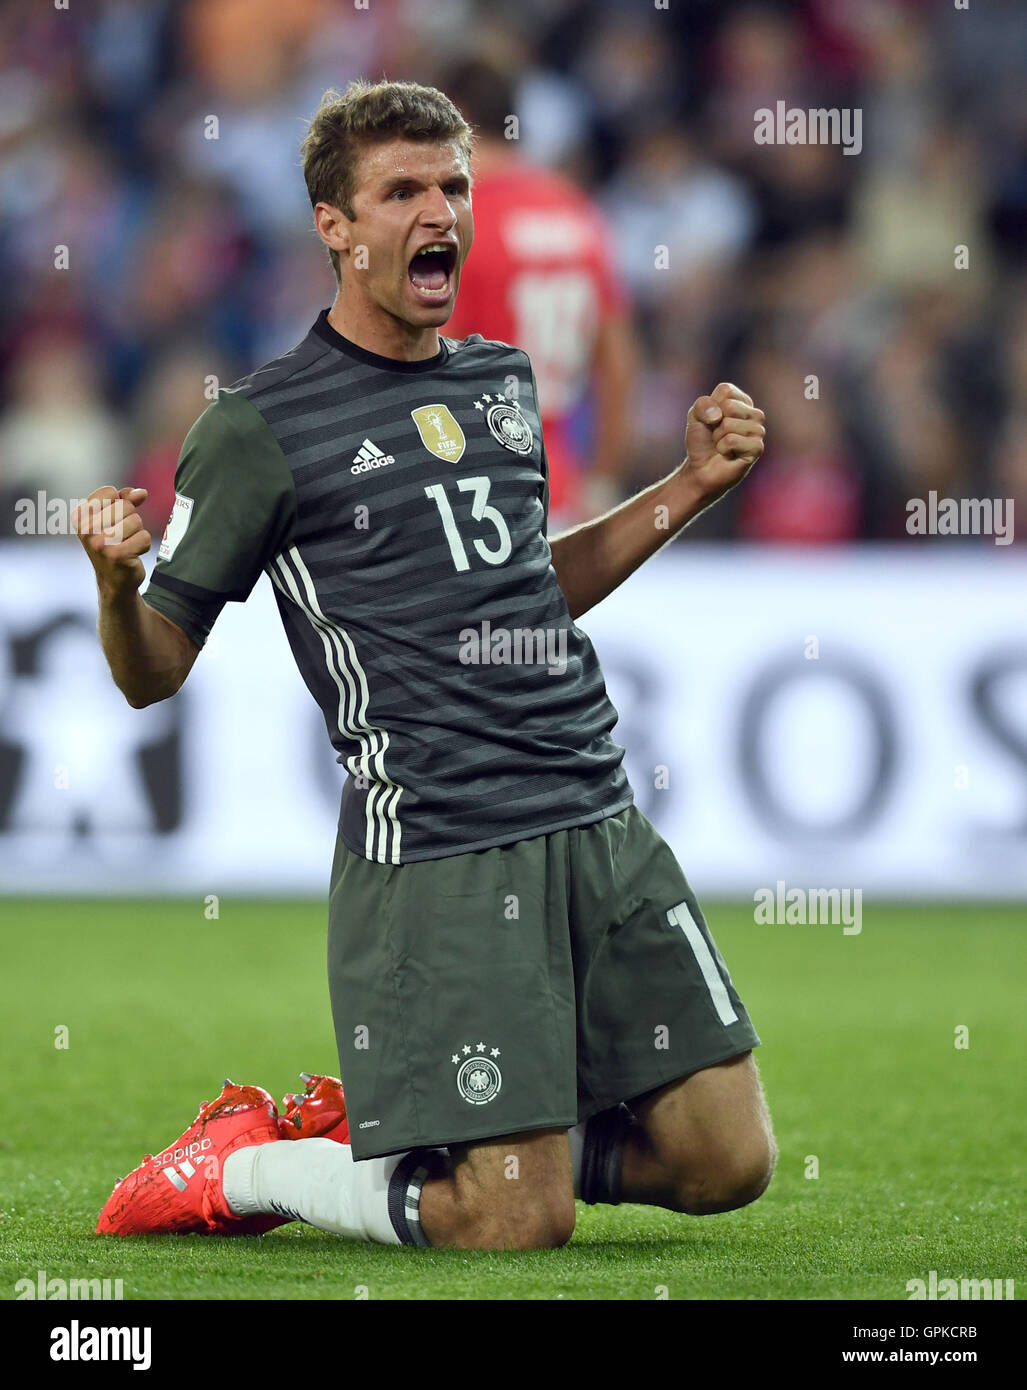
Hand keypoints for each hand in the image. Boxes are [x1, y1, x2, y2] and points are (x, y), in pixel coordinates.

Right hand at [73, 485, 150, 594]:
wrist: (113, 579)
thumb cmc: (113, 544)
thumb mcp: (113, 517)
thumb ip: (126, 499)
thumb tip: (141, 493)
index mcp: (80, 516)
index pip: (109, 492)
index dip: (119, 503)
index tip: (112, 520)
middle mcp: (86, 529)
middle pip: (126, 506)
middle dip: (130, 519)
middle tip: (121, 537)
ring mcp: (100, 543)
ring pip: (136, 521)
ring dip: (137, 533)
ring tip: (126, 544)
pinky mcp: (117, 555)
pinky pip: (144, 537)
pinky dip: (144, 545)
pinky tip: (132, 554)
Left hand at [681, 382, 765, 502]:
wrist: (700, 469)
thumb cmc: (701, 441)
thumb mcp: (695, 416)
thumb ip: (702, 405)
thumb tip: (719, 415)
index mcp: (742, 401)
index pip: (726, 390)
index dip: (710, 407)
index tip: (711, 421)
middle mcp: (754, 414)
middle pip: (729, 406)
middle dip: (714, 424)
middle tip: (717, 435)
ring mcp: (758, 431)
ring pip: (729, 424)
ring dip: (718, 437)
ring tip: (722, 445)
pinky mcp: (757, 448)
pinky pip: (732, 440)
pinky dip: (722, 448)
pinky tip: (728, 454)